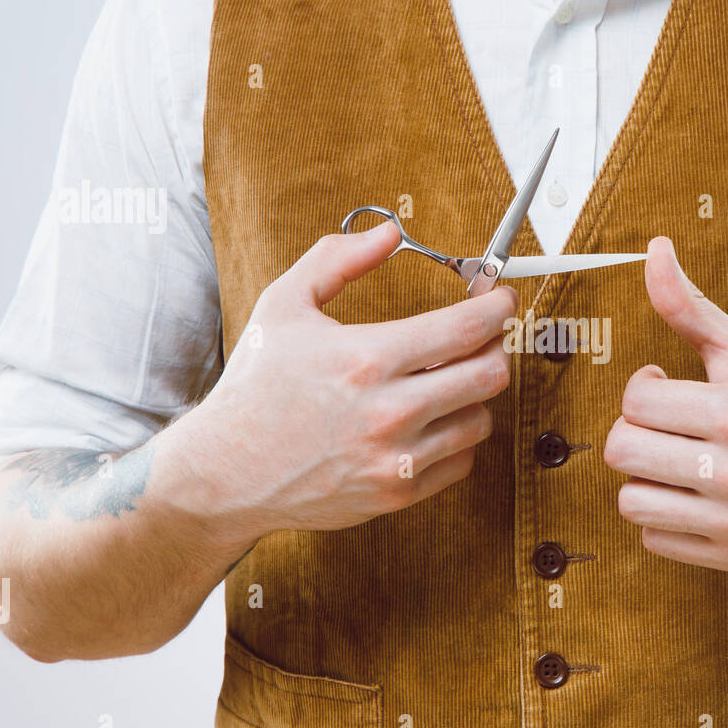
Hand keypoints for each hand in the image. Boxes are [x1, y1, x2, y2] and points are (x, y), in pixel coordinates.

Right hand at [167, 222, 516, 544]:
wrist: (226, 471)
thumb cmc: (255, 386)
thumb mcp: (283, 305)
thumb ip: (337, 260)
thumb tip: (389, 234)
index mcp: (367, 358)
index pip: (465, 328)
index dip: (497, 308)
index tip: (501, 300)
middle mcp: (389, 412)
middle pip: (489, 375)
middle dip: (496, 347)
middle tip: (484, 337)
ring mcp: (396, 458)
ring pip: (481, 420)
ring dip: (474, 394)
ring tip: (448, 380)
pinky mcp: (397, 493)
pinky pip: (461, 461)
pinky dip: (457, 437)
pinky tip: (431, 420)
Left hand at [603, 237, 727, 570]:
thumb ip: (689, 306)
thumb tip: (653, 249)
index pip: (636, 404)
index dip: (642, 390)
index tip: (664, 387)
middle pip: (624, 452)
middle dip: (635, 432)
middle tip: (664, 426)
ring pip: (632, 502)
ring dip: (645, 478)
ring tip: (675, 461)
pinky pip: (655, 540)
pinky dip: (664, 518)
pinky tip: (692, 493)